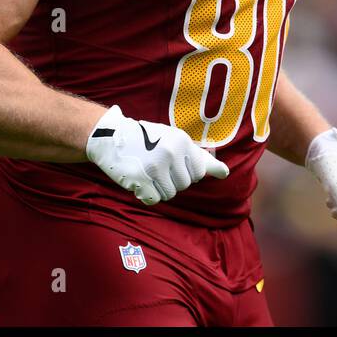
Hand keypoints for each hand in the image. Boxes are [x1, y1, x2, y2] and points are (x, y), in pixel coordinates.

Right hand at [85, 105, 229, 204]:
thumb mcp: (175, 141)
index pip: (197, 174)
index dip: (184, 172)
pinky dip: (146, 195)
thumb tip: (225, 172)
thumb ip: (200, 158)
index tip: (170, 162)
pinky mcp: (140, 179)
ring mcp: (155, 166)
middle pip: (183, 185)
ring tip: (147, 172)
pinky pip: (154, 200)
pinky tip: (139, 181)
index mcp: (182, 141)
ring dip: (158, 188)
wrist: (110, 137)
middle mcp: (171, 152)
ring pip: (169, 194)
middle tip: (155, 166)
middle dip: (170, 180)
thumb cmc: (147, 140)